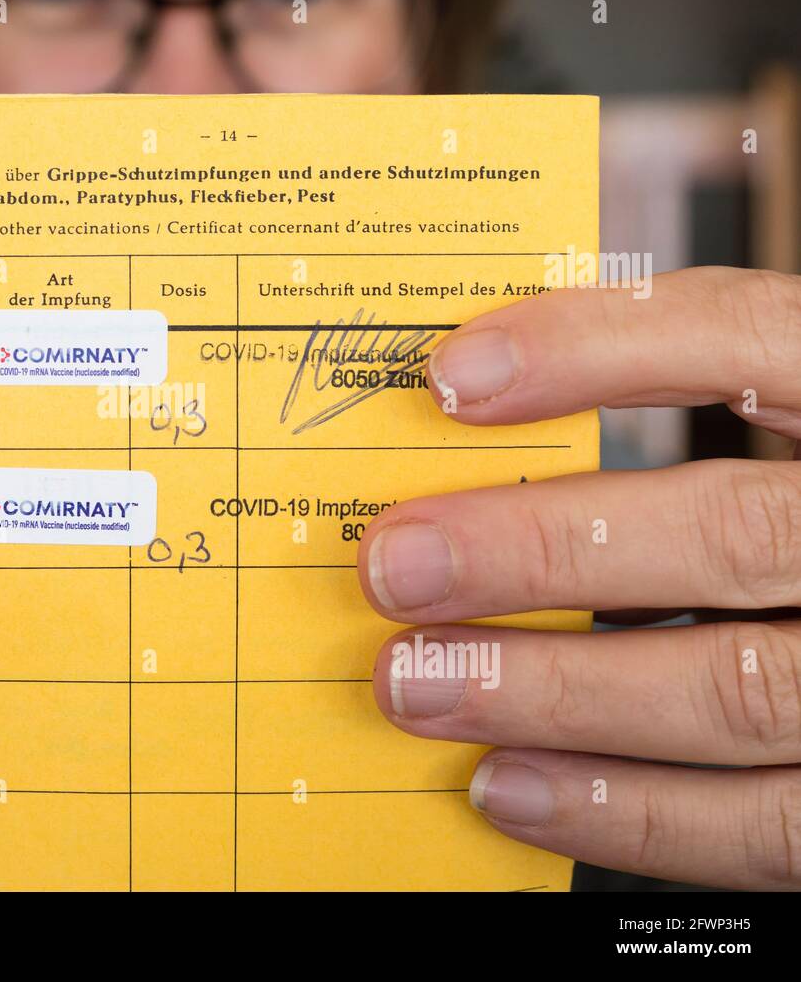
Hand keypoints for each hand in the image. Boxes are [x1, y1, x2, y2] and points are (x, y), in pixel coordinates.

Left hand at [358, 266, 800, 889]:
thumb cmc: (799, 519)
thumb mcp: (779, 430)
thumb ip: (676, 406)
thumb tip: (485, 406)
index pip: (749, 338)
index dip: (600, 346)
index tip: (455, 374)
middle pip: (728, 532)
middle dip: (538, 550)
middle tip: (398, 565)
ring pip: (734, 688)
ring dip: (549, 691)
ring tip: (418, 682)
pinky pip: (758, 821)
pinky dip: (618, 808)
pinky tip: (505, 784)